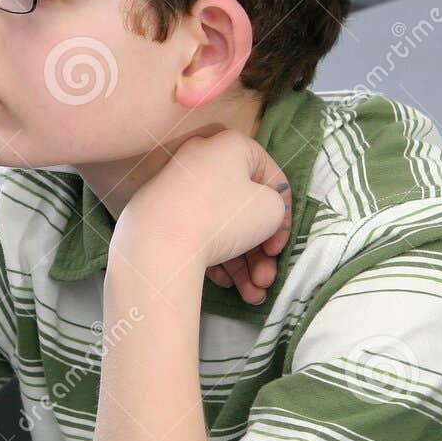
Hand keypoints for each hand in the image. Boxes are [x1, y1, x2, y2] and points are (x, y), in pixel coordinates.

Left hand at [111, 129, 292, 301]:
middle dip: (260, 251)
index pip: (272, 179)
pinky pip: (196, 233)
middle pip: (244, 208)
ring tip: (251, 295)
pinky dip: (214, 257)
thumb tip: (260, 214)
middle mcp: (201, 159)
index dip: (284, 217)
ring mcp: (176, 187)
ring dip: (243, 263)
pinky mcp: (159, 214)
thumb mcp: (270, 209)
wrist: (157, 244)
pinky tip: (225, 284)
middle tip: (266, 280)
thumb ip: (276, 206)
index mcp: (230, 146)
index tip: (278, 248)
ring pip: (221, 225)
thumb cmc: (223, 218)